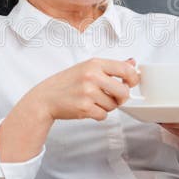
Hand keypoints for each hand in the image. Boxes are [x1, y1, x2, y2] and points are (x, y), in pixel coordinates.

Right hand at [23, 57, 139, 122]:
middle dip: (121, 97)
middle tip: (114, 97)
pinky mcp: (84, 107)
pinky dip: (99, 114)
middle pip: (123, 91)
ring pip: (114, 105)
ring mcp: (88, 92)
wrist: (46, 98)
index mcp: (94, 64)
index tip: (132, 82)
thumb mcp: (87, 68)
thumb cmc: (66, 83)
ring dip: (107, 107)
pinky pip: (104, 115)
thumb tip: (132, 62)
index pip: (125, 69)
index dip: (133, 78)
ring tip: (94, 101)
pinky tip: (89, 108)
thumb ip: (111, 66)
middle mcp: (92, 76)